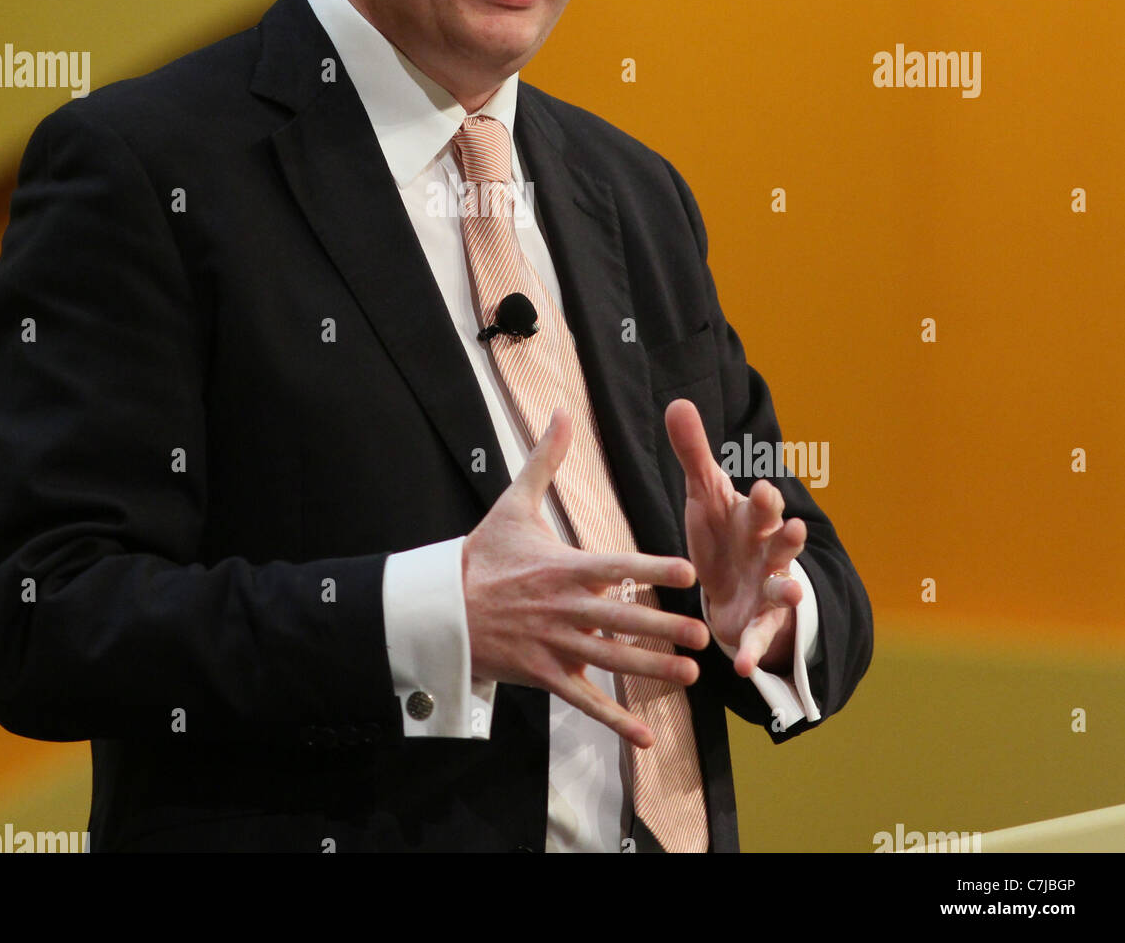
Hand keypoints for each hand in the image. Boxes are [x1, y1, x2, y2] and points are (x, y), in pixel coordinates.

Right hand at [462, 407, 709, 749]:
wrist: (442, 607)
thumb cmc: (485, 555)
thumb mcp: (513, 503)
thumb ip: (545, 459)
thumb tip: (561, 411)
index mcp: (563, 568)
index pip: (615, 566)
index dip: (650, 568)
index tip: (687, 570)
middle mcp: (564, 609)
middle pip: (620, 620)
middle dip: (662, 628)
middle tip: (702, 634)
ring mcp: (554, 646)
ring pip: (610, 662)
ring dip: (650, 670)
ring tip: (690, 674)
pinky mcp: (545, 676)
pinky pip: (584, 701)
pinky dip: (614, 720)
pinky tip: (645, 734)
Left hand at [667, 398, 805, 677]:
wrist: (735, 585)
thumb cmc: (722, 531)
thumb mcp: (706, 494)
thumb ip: (693, 453)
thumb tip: (677, 401)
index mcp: (752, 519)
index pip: (762, 505)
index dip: (765, 499)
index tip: (765, 488)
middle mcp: (767, 552)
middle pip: (781, 542)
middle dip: (786, 536)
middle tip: (792, 528)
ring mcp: (767, 590)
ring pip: (783, 589)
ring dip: (787, 591)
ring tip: (791, 593)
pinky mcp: (756, 625)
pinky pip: (755, 640)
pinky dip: (750, 652)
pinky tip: (740, 666)